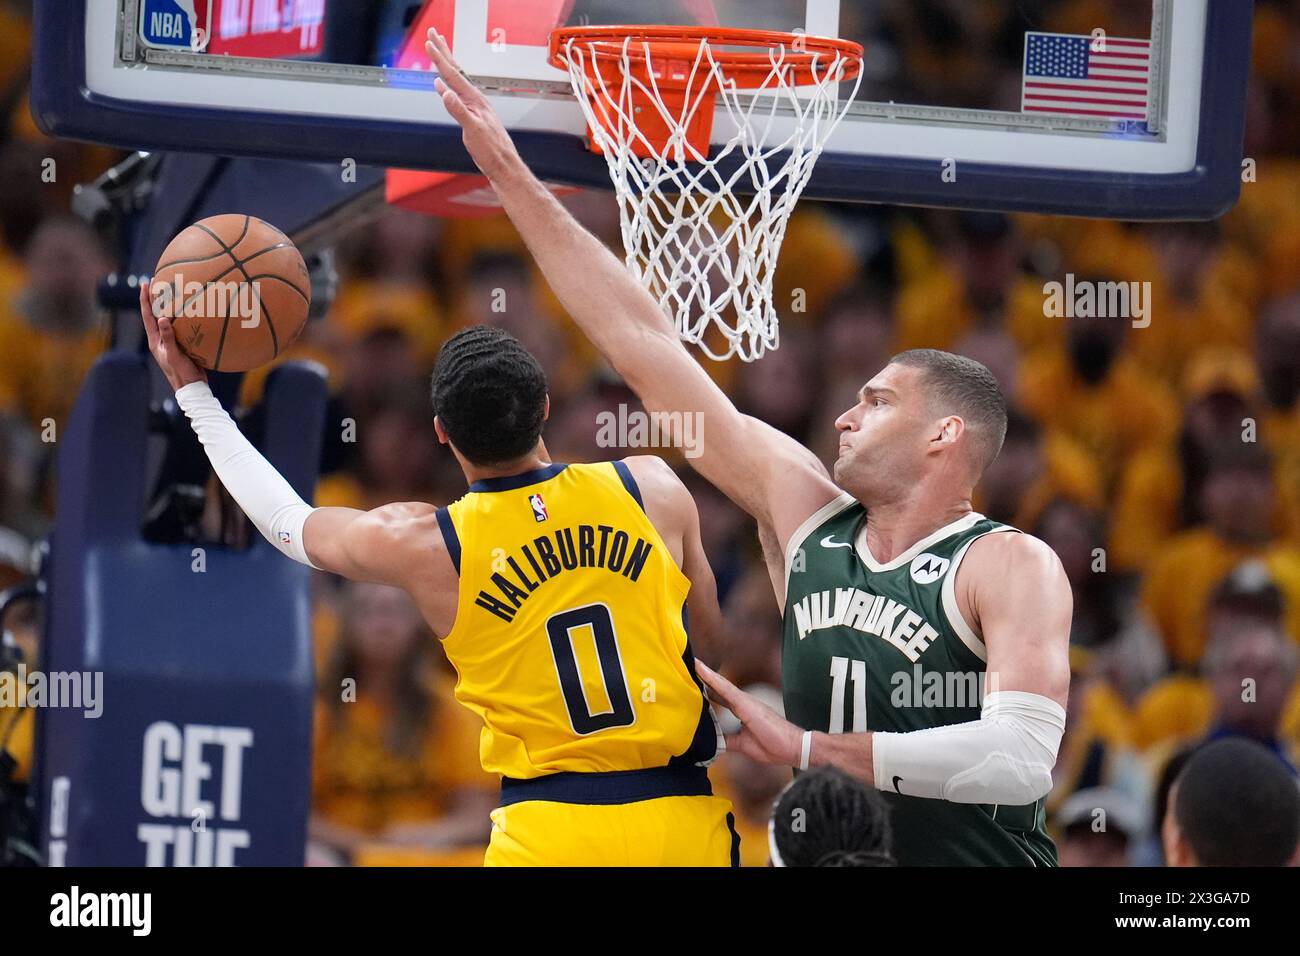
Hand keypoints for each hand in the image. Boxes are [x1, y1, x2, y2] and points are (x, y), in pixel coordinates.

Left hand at [140, 282, 206, 391]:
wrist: (192, 387)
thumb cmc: (181, 373)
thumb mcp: (174, 355)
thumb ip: (168, 338)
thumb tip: (161, 318)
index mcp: (155, 341)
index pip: (148, 317)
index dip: (145, 300)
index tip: (145, 285)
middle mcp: (161, 340)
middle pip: (155, 316)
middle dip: (156, 300)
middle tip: (159, 283)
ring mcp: (171, 343)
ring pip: (167, 321)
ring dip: (168, 307)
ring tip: (173, 293)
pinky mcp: (182, 346)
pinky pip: (180, 328)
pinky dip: (182, 318)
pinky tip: (189, 312)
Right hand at [424, 28, 521, 181]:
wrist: (503, 164)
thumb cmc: (491, 150)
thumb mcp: (473, 130)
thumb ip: (459, 110)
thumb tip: (444, 91)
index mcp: (474, 99)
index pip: (453, 74)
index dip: (439, 58)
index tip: (429, 42)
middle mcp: (474, 99)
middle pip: (455, 70)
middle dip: (443, 51)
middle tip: (432, 33)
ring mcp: (474, 106)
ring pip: (456, 80)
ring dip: (446, 64)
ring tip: (439, 51)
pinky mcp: (472, 115)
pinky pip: (456, 93)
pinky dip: (447, 85)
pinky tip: (443, 85)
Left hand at [695, 660, 802, 766]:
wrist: (793, 747)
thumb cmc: (773, 745)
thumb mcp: (743, 744)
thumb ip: (728, 740)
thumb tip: (714, 742)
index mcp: (742, 710)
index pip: (720, 697)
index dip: (707, 689)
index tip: (694, 681)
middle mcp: (742, 702)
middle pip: (718, 687)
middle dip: (704, 678)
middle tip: (687, 666)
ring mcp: (744, 701)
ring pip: (720, 684)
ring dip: (705, 674)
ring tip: (691, 662)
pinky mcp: (746, 704)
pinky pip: (725, 688)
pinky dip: (712, 678)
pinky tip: (701, 669)